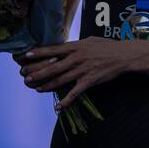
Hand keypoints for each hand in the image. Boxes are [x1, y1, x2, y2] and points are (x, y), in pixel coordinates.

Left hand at [14, 38, 128, 108]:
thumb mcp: (89, 40)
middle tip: (26, 78)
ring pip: (61, 80)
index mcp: (75, 47)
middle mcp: (76, 58)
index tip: (25, 55)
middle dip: (38, 73)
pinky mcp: (89, 81)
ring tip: (37, 89)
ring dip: (47, 85)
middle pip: (53, 67)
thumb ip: (75, 45)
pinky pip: (75, 92)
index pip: (52, 50)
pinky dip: (66, 101)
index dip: (38, 53)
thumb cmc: (106, 46)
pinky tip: (58, 107)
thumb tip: (64, 46)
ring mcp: (82, 70)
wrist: (123, 56)